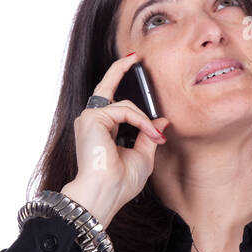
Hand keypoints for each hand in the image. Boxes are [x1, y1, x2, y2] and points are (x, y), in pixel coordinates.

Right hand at [61, 52, 169, 225]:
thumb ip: (149, 135)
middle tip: (135, 57)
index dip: (122, 84)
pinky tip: (149, 134)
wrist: (105, 193)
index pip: (112, 102)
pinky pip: (125, 110)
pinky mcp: (92, 118)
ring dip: (145, 121)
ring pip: (125, 104)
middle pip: (107, 88)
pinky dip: (141, 122)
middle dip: (120, 70)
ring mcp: (90, 119)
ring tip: (156, 137)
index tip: (134, 67)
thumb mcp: (143, 156)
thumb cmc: (120, 182)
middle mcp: (92, 122)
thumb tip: (161, 120)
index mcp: (102, 130)